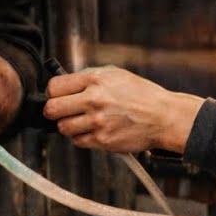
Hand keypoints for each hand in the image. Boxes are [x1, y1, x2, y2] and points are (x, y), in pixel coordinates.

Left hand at [43, 66, 203, 153]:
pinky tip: (94, 130)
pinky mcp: (103, 140)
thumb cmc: (140, 94)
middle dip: (53, 111)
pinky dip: (82, 137)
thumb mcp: (115, 75)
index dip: (53, 92)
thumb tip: (63, 85)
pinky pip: (78, 141)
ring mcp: (98, 122)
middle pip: (52, 109)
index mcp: (95, 80)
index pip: (54, 87)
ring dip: (68, 125)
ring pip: (63, 127)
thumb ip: (87, 78)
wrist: (163, 117)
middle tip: (61, 111)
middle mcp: (94, 100)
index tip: (58, 96)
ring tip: (82, 120)